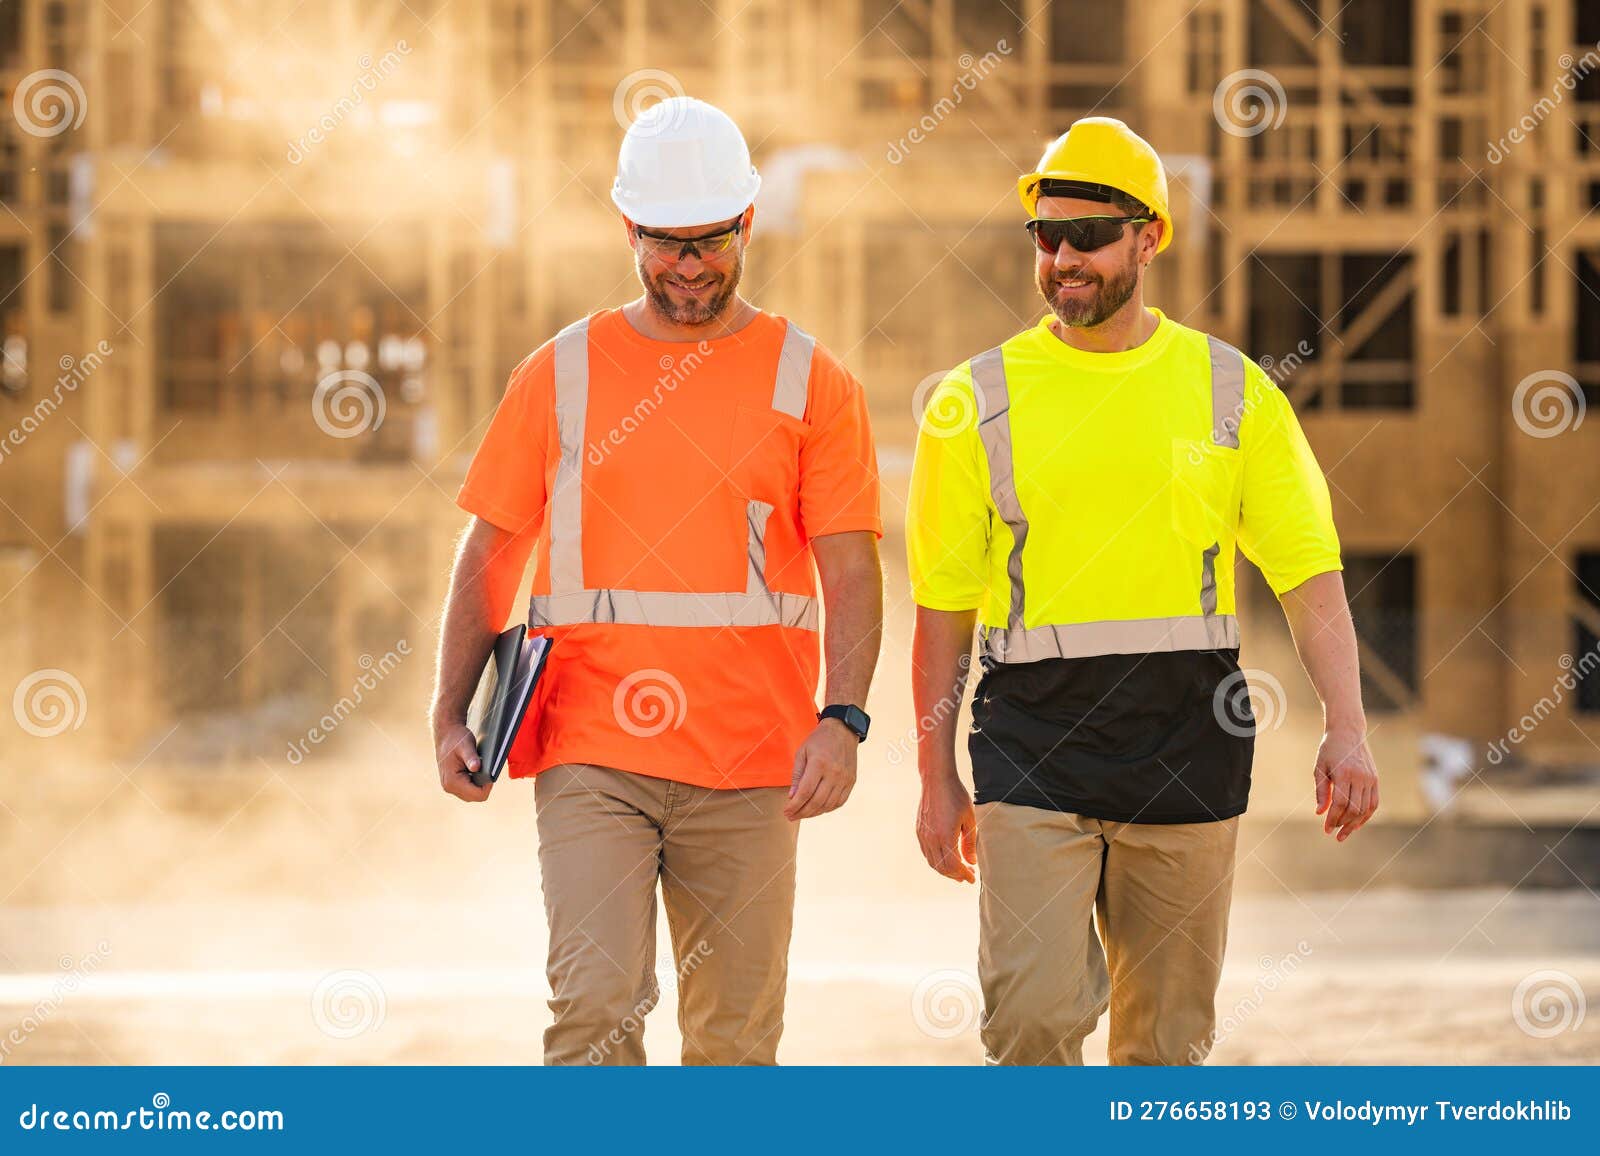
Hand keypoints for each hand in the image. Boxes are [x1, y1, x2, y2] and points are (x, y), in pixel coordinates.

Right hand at [435, 719, 491, 802]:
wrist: (445, 734)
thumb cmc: (456, 738)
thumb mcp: (466, 745)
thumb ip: (471, 757)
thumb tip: (476, 768)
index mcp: (452, 781)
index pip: (477, 795)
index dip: (488, 786)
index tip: (491, 773)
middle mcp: (449, 787)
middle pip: (475, 797)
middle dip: (484, 786)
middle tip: (487, 770)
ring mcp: (450, 787)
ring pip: (472, 795)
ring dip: (479, 785)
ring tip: (481, 770)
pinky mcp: (452, 784)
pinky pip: (468, 790)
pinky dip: (475, 783)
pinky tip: (477, 771)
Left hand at [785, 719, 857, 819]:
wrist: (842, 730)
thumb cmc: (818, 740)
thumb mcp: (802, 753)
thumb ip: (797, 775)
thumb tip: (792, 797)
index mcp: (819, 764)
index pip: (805, 792)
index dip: (794, 805)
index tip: (786, 812)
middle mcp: (834, 773)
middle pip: (817, 802)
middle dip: (802, 812)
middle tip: (791, 816)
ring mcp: (845, 779)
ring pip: (828, 805)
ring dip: (814, 813)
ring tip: (802, 814)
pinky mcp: (851, 781)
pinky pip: (839, 801)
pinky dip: (828, 808)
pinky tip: (818, 809)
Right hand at [917, 774, 976, 882]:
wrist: (937, 780)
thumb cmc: (956, 796)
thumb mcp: (969, 819)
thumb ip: (969, 843)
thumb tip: (971, 862)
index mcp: (945, 837)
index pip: (954, 866)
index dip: (963, 874)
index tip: (972, 878)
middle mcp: (931, 838)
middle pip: (942, 867)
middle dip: (955, 875)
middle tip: (966, 875)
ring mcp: (923, 835)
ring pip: (932, 861)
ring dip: (945, 869)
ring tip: (957, 869)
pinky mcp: (919, 830)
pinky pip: (926, 852)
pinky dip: (936, 860)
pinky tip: (945, 857)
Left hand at [1314, 722, 1377, 840]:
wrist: (1348, 732)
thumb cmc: (1329, 750)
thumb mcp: (1319, 768)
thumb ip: (1321, 791)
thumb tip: (1320, 813)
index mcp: (1344, 773)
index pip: (1341, 804)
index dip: (1333, 819)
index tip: (1326, 829)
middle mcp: (1360, 777)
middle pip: (1354, 809)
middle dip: (1343, 824)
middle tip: (1333, 832)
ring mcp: (1370, 778)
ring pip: (1366, 809)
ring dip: (1355, 823)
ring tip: (1344, 833)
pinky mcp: (1375, 780)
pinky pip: (1374, 802)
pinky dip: (1366, 815)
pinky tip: (1356, 823)